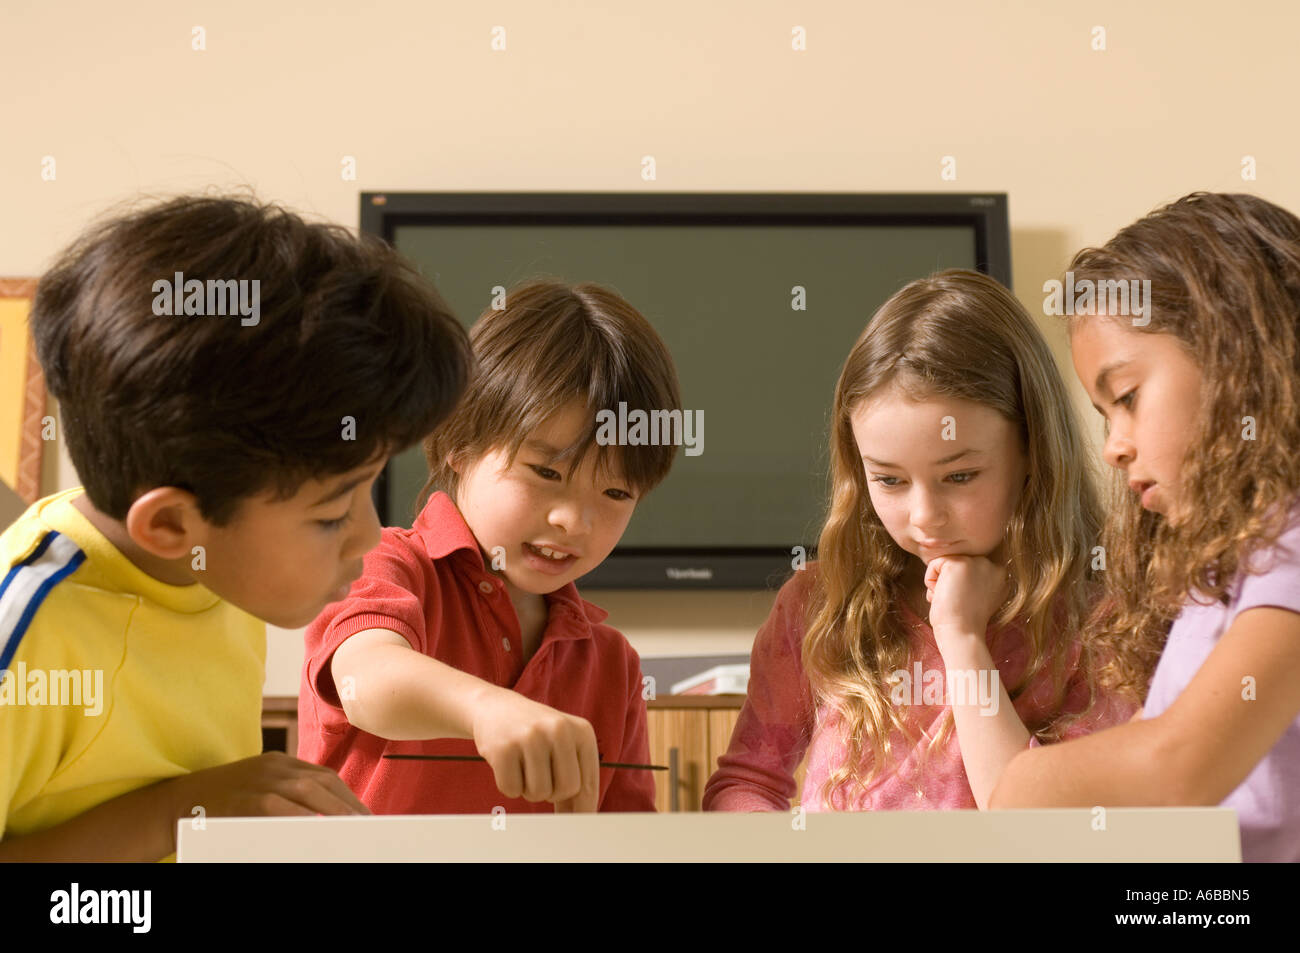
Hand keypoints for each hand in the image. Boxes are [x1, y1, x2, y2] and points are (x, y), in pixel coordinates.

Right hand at [169, 750, 370, 818]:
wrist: (174, 802)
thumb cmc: (221, 804)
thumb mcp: (257, 791)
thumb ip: (287, 799)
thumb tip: (323, 818)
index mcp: (279, 763)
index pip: (324, 776)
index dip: (347, 795)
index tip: (364, 814)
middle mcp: (273, 766)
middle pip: (322, 782)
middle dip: (347, 804)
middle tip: (367, 825)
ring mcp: (258, 779)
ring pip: (306, 791)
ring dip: (333, 810)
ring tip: (353, 828)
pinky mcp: (244, 797)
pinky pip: (279, 807)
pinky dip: (301, 816)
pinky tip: (317, 829)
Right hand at [470, 688, 599, 812]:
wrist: (495, 707)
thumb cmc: (535, 734)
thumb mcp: (563, 746)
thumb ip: (576, 778)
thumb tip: (582, 819)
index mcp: (581, 731)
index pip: (588, 784)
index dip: (582, 810)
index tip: (579, 829)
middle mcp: (559, 730)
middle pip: (566, 790)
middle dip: (552, 793)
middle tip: (542, 776)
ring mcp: (531, 737)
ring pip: (538, 793)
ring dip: (529, 788)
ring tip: (524, 765)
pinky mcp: (504, 748)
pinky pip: (511, 790)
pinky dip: (509, 785)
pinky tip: (508, 762)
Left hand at [923, 554, 1009, 653]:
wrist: (963, 633)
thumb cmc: (965, 622)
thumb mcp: (980, 598)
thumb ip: (977, 582)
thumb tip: (961, 573)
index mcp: (1000, 576)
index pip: (968, 571)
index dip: (961, 588)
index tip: (966, 605)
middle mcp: (992, 565)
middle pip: (957, 565)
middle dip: (950, 583)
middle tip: (957, 603)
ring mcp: (976, 562)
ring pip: (945, 564)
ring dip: (940, 583)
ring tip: (951, 599)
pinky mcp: (959, 563)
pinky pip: (934, 564)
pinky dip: (930, 581)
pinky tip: (943, 595)